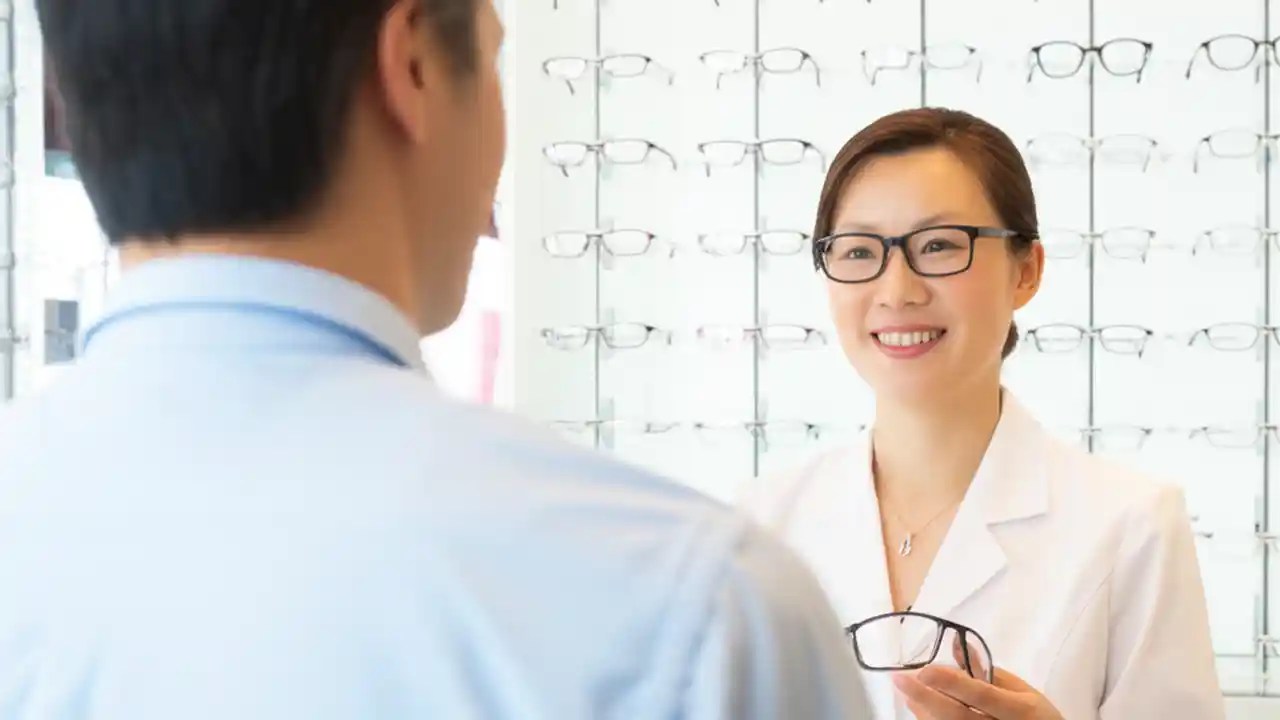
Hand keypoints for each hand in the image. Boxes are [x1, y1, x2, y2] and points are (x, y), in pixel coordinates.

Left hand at [892, 665, 1063, 719]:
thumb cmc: (1036, 716)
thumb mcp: (1022, 690)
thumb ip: (988, 672)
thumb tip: (957, 646)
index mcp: (1019, 710)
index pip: (982, 696)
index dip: (953, 684)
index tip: (925, 670)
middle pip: (957, 716)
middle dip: (926, 698)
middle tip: (899, 679)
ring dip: (923, 710)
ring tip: (905, 690)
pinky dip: (930, 719)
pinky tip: (918, 707)